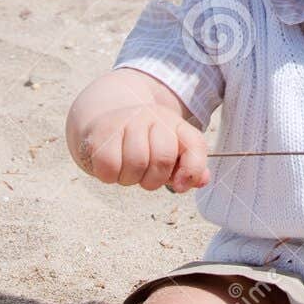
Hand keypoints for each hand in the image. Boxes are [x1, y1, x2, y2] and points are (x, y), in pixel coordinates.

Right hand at [75, 104, 209, 192]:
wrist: (104, 118)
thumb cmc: (141, 142)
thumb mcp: (169, 151)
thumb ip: (189, 167)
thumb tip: (202, 180)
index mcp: (174, 123)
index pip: (194, 145)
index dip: (192, 170)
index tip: (179, 186)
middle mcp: (152, 117)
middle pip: (163, 158)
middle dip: (153, 180)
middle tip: (143, 176)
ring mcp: (126, 121)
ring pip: (136, 163)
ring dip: (130, 178)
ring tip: (126, 170)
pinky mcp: (101, 131)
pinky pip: (109, 166)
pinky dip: (109, 176)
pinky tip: (110, 167)